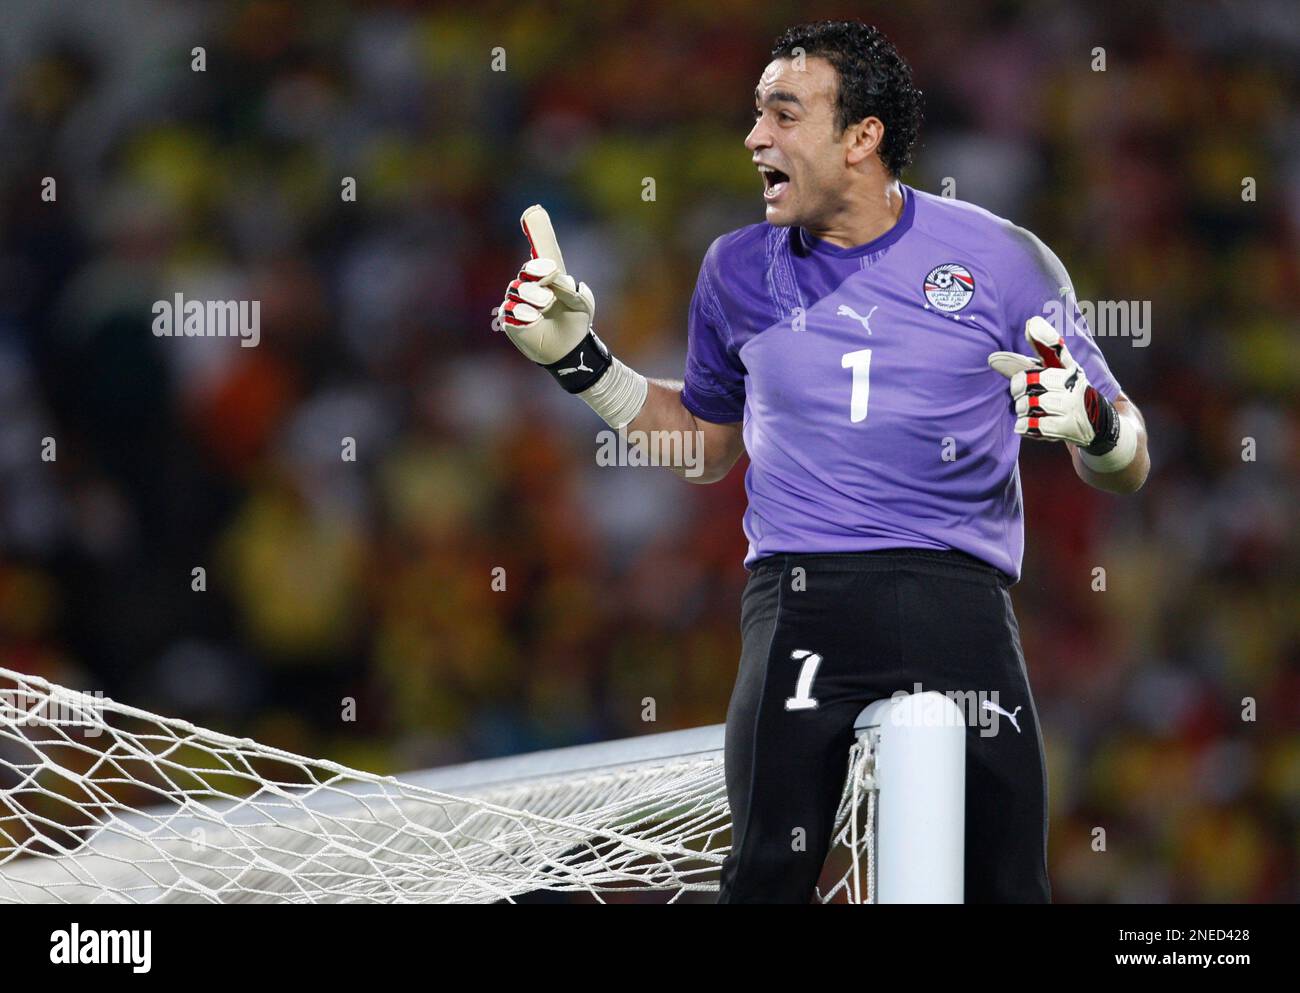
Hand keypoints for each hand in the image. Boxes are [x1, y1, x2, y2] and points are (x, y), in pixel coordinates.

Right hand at [497, 205, 608, 392]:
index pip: (542, 249)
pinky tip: (535, 318)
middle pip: (529, 269)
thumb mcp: (582, 304)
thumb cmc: (575, 323)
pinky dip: (526, 312)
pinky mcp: (509, 319)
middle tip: (552, 280)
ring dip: (535, 296)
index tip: (533, 212)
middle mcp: (531, 284)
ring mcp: (518, 300)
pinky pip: (512, 309)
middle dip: (540, 273)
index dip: (537, 231)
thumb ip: (572, 289)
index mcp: (550, 275)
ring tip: (546, 305)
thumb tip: (555, 277)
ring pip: (518, 288)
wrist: (569, 349)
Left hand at [988, 316, 1119, 454]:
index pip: (1056, 349)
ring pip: (1029, 403)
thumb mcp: (1054, 374)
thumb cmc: (1066, 394)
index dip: (1043, 336)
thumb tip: (998, 353)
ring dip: (1022, 409)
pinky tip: (1029, 425)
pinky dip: (1024, 426)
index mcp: (1069, 367)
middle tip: (1022, 394)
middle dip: (1019, 388)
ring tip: (1030, 411)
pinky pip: (1033, 425)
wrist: (1099, 425)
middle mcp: (1073, 383)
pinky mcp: (1067, 427)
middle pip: (1030, 380)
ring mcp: (1071, 406)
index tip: (1031, 323)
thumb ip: (1026, 362)